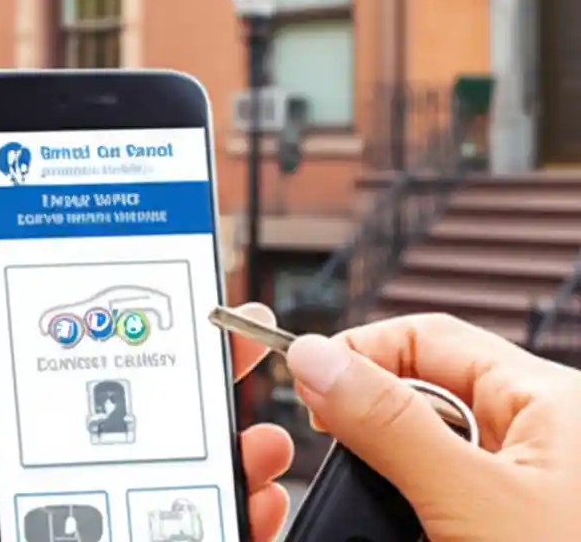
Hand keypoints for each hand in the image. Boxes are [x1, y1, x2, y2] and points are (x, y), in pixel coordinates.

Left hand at [0, 303, 293, 540]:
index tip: (162, 327)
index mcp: (22, 503)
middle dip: (200, 410)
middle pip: (147, 460)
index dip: (121, 375)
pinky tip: (261, 508)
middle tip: (237, 361)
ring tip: (259, 441)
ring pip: (190, 510)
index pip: (74, 428)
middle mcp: (78, 526)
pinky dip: (245, 531)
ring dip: (236, 468)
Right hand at [285, 313, 580, 540]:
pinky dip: (419, 509)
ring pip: (436, 451)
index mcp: (552, 400)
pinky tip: (416, 529)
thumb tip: (318, 359)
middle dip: (374, 419)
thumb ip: (388, 425)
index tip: (308, 388)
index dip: (362, 352)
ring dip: (395, 473)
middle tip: (335, 451)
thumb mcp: (469, 503)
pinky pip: (452, 497)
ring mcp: (539, 488)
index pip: (430, 338)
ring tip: (390, 510)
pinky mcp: (521, 527)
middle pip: (429, 392)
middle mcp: (549, 435)